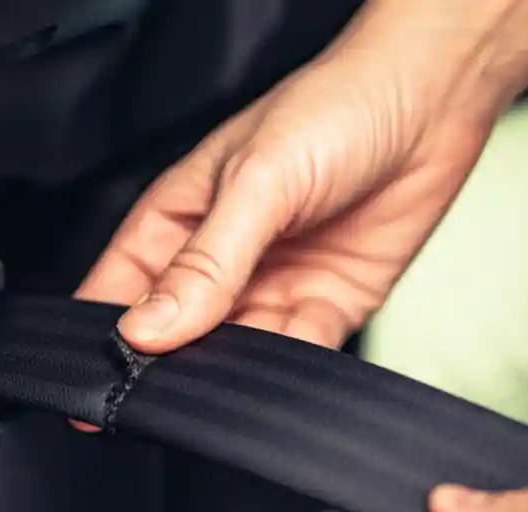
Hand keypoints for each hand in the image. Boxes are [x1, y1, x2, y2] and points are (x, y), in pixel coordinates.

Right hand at [76, 51, 491, 350]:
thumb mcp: (255, 181)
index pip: (117, 289)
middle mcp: (218, 260)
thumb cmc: (335, 107)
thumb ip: (203, 264)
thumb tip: (146, 327)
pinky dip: (288, 374)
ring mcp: (270, 287)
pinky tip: (281, 376)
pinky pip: (296, 356)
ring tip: (224, 386)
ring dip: (229, 375)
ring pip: (233, 355)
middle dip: (167, 367)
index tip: (94, 384)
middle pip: (174, 335)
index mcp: (177, 220)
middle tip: (162, 397)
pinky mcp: (325, 307)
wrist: (433, 97)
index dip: (102, 336)